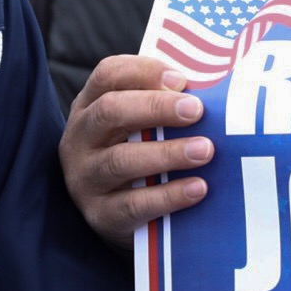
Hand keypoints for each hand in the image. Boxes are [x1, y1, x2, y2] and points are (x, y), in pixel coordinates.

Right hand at [61, 54, 216, 245]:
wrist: (121, 218)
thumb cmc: (141, 158)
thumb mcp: (141, 126)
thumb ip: (165, 104)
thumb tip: (211, 90)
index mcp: (90, 105)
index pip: (109, 75)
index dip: (144, 72)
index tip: (182, 80)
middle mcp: (79, 138)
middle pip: (110, 111)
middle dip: (156, 107)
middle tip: (196, 111)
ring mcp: (84, 178)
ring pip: (121, 160)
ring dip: (167, 153)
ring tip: (205, 150)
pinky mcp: (99, 214)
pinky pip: (133, 204)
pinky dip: (168, 195)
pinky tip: (198, 188)